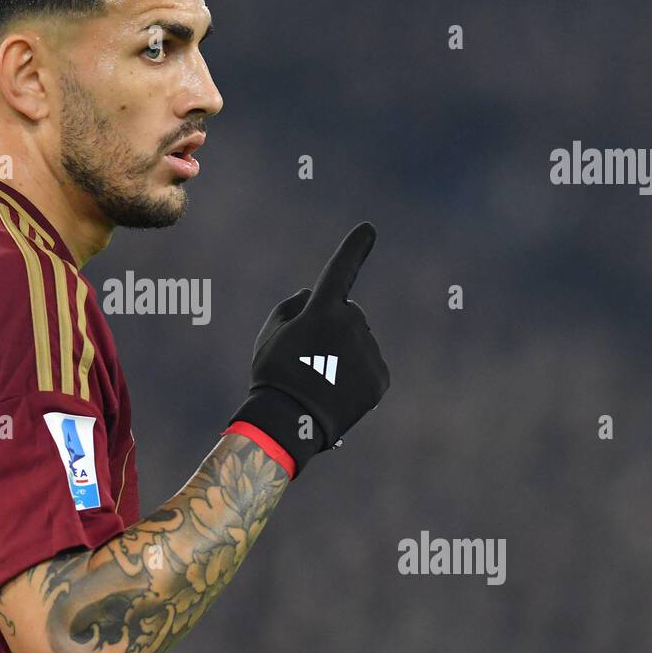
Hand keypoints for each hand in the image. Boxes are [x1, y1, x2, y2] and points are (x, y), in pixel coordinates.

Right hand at [225, 222, 389, 477]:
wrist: (289, 423)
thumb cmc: (275, 374)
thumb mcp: (271, 333)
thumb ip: (294, 307)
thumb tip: (313, 296)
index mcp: (323, 309)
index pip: (341, 270)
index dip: (354, 248)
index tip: (369, 229)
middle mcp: (353, 324)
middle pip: (347, 315)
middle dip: (333, 328)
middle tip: (309, 358)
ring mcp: (369, 352)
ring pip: (359, 343)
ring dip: (343, 354)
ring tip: (321, 381)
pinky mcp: (380, 378)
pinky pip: (369, 368)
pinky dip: (356, 377)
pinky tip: (336, 392)